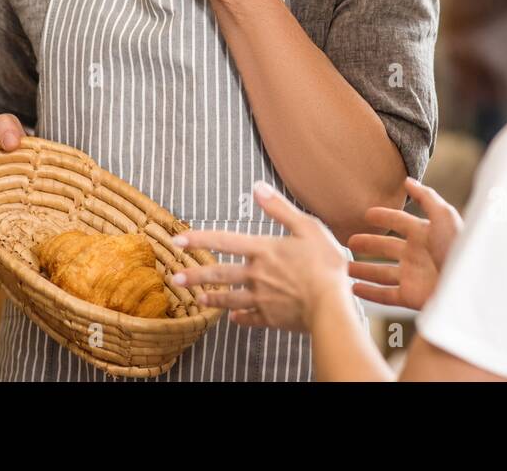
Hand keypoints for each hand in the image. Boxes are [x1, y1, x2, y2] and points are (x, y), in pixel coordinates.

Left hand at [172, 181, 350, 332]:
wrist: (331, 306)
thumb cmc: (325, 263)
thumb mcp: (307, 227)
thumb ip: (279, 208)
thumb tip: (257, 187)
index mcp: (263, 250)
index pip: (223, 241)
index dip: (199, 239)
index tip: (178, 240)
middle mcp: (256, 274)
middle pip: (219, 275)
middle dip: (195, 276)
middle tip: (175, 278)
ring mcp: (262, 298)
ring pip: (230, 299)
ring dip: (213, 299)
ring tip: (199, 299)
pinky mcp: (271, 318)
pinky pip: (250, 318)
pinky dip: (240, 318)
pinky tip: (234, 319)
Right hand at [346, 177, 462, 310]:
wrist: (468, 285)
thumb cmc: (458, 247)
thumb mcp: (444, 215)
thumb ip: (425, 197)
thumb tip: (407, 180)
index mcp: (425, 234)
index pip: (399, 222)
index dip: (384, 217)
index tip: (366, 214)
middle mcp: (417, 255)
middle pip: (386, 248)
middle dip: (369, 244)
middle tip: (349, 241)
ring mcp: (413, 276)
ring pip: (381, 272)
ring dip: (363, 269)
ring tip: (344, 267)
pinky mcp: (410, 296)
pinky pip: (384, 294)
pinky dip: (368, 292)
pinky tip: (353, 288)